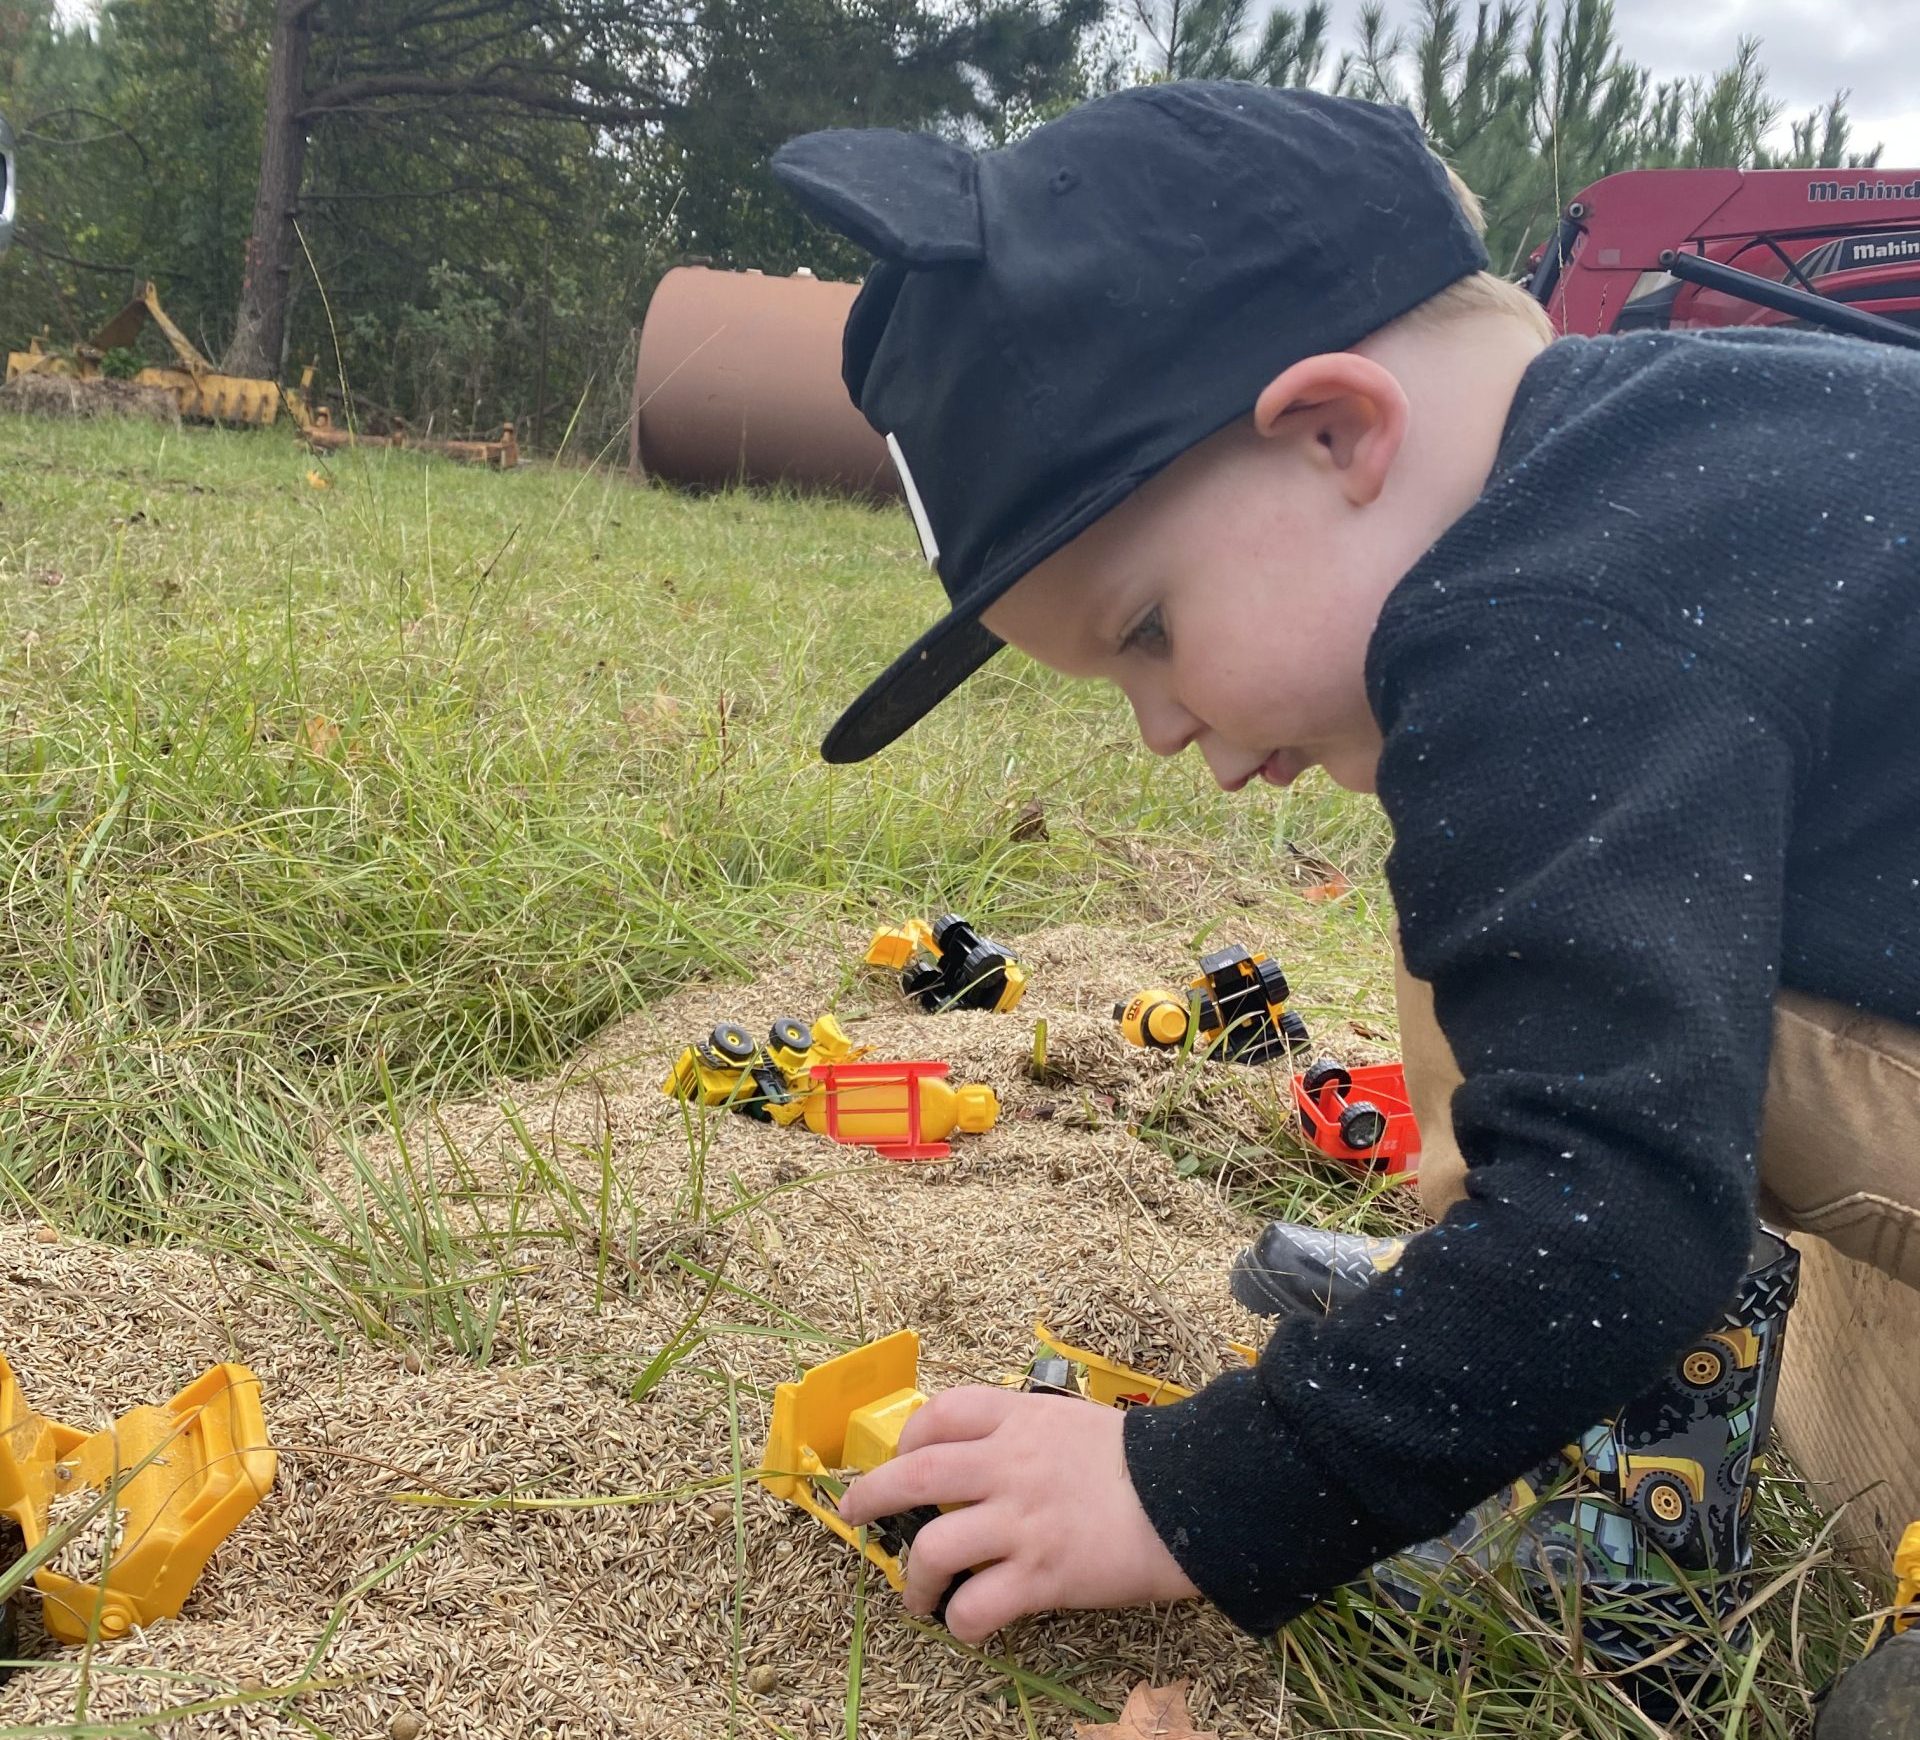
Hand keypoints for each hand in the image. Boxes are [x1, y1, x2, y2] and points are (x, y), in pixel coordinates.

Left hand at [835, 1386, 1200, 1644]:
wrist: (1195, 1492)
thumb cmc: (1144, 1459)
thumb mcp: (1076, 1424)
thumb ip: (1029, 1437)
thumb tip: (991, 1457)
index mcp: (1019, 1421)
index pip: (941, 1414)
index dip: (907, 1438)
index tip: (900, 1459)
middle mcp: (1009, 1466)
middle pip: (915, 1474)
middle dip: (871, 1496)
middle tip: (854, 1515)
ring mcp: (1021, 1521)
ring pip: (934, 1547)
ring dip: (913, 1577)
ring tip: (916, 1595)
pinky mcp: (1042, 1575)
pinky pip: (978, 1605)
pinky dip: (961, 1621)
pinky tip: (965, 1625)